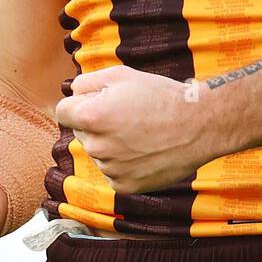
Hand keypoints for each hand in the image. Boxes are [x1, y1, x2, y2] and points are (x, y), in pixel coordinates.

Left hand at [54, 65, 209, 194]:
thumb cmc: (161, 96)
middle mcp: (97, 146)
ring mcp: (111, 169)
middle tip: (127, 115)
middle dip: (96, 123)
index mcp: (92, 117)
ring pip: (98, 152)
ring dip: (111, 143)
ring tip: (140, 132)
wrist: (199, 125)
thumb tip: (72, 93)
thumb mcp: (122, 75)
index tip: (96, 101)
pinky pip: (112, 171)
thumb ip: (87, 82)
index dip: (79, 102)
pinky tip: (144, 150)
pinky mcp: (124, 186)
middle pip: (80, 132)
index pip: (63, 111)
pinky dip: (123, 162)